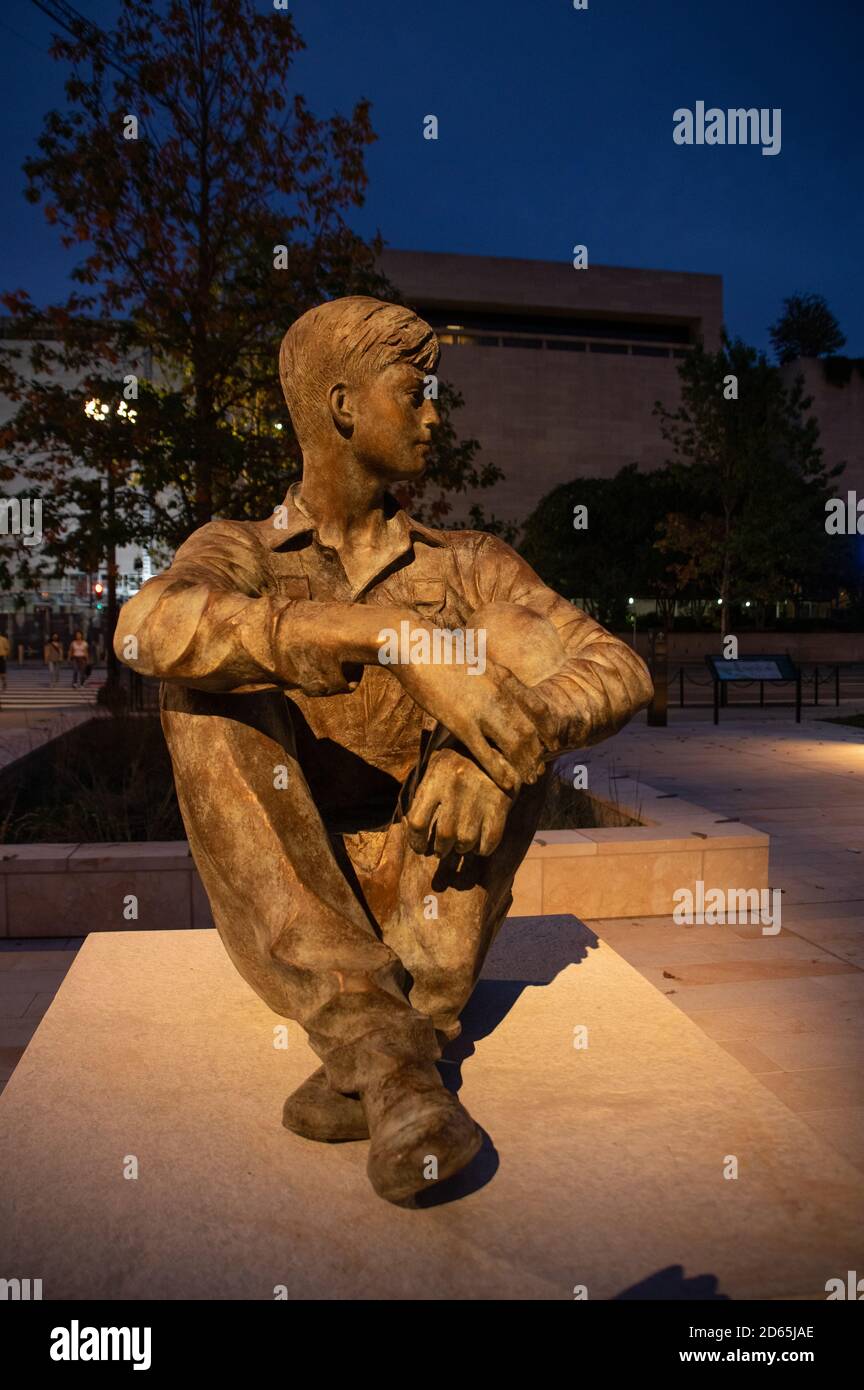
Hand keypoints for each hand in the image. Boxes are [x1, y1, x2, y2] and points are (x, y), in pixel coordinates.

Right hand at [390, 641, 554, 793]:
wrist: (416, 647)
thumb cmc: (442, 652)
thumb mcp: (479, 661)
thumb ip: (494, 678)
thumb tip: (501, 689)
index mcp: (506, 678)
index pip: (539, 709)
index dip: (549, 731)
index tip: (552, 745)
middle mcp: (500, 695)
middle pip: (530, 732)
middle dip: (538, 755)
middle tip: (539, 770)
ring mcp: (482, 710)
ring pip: (514, 746)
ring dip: (524, 766)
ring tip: (529, 779)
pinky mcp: (461, 724)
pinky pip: (487, 755)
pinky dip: (501, 773)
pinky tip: (508, 784)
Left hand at [405, 749, 511, 857]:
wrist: (495, 741)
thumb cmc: (458, 758)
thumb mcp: (436, 766)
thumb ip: (424, 793)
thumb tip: (411, 826)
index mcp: (435, 779)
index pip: (417, 822)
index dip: (416, 842)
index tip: (421, 848)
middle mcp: (456, 789)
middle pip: (444, 835)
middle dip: (441, 848)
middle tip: (442, 849)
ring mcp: (479, 797)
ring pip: (466, 841)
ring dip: (461, 849)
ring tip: (460, 845)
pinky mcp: (500, 804)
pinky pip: (490, 840)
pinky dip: (482, 849)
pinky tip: (479, 845)